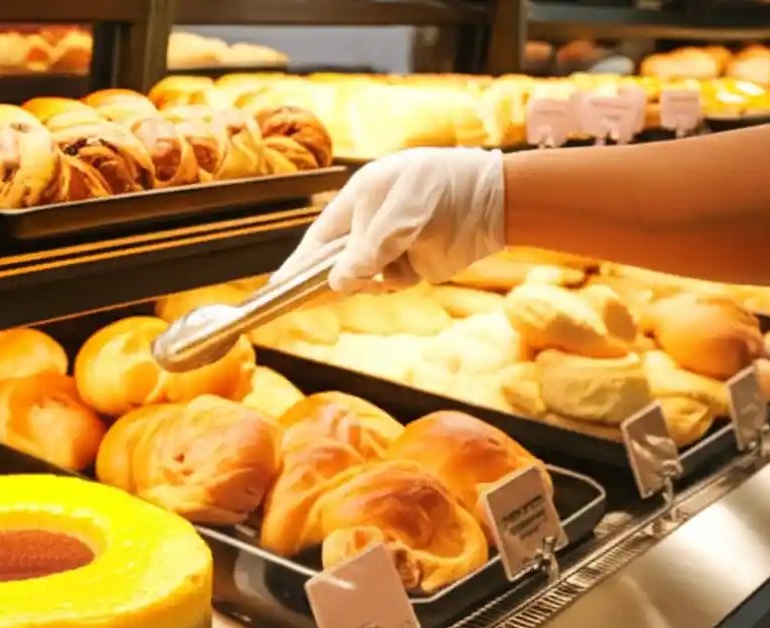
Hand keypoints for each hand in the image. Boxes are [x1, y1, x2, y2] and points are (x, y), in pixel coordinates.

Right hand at [271, 147, 505, 293]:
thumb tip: (337, 282)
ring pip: (361, 277)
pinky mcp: (410, 265)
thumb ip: (365, 251)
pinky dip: (392, 283)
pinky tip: (407, 270)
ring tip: (393, 266)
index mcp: (358, 199)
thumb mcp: (397, 217)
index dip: (298, 261)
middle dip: (334, 276)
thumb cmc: (438, 191)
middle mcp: (369, 224)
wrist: (492, 201)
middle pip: (336, 260)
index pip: (318, 236)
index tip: (277, 285)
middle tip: (316, 294)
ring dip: (369, 280)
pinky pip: (387, 283)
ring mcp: (390, 246)